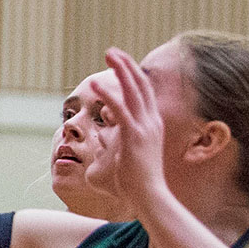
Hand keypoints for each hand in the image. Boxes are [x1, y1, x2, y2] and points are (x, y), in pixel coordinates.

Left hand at [84, 48, 170, 216]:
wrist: (146, 196)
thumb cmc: (131, 182)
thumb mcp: (120, 156)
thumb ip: (109, 144)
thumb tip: (99, 138)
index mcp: (150, 125)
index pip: (142, 94)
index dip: (132, 76)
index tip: (119, 63)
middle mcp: (151, 121)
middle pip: (140, 85)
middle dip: (126, 65)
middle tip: (111, 51)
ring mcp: (145, 127)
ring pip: (133, 91)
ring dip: (120, 71)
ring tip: (108, 55)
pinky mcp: (135, 135)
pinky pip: (121, 109)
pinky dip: (108, 95)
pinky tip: (97, 84)